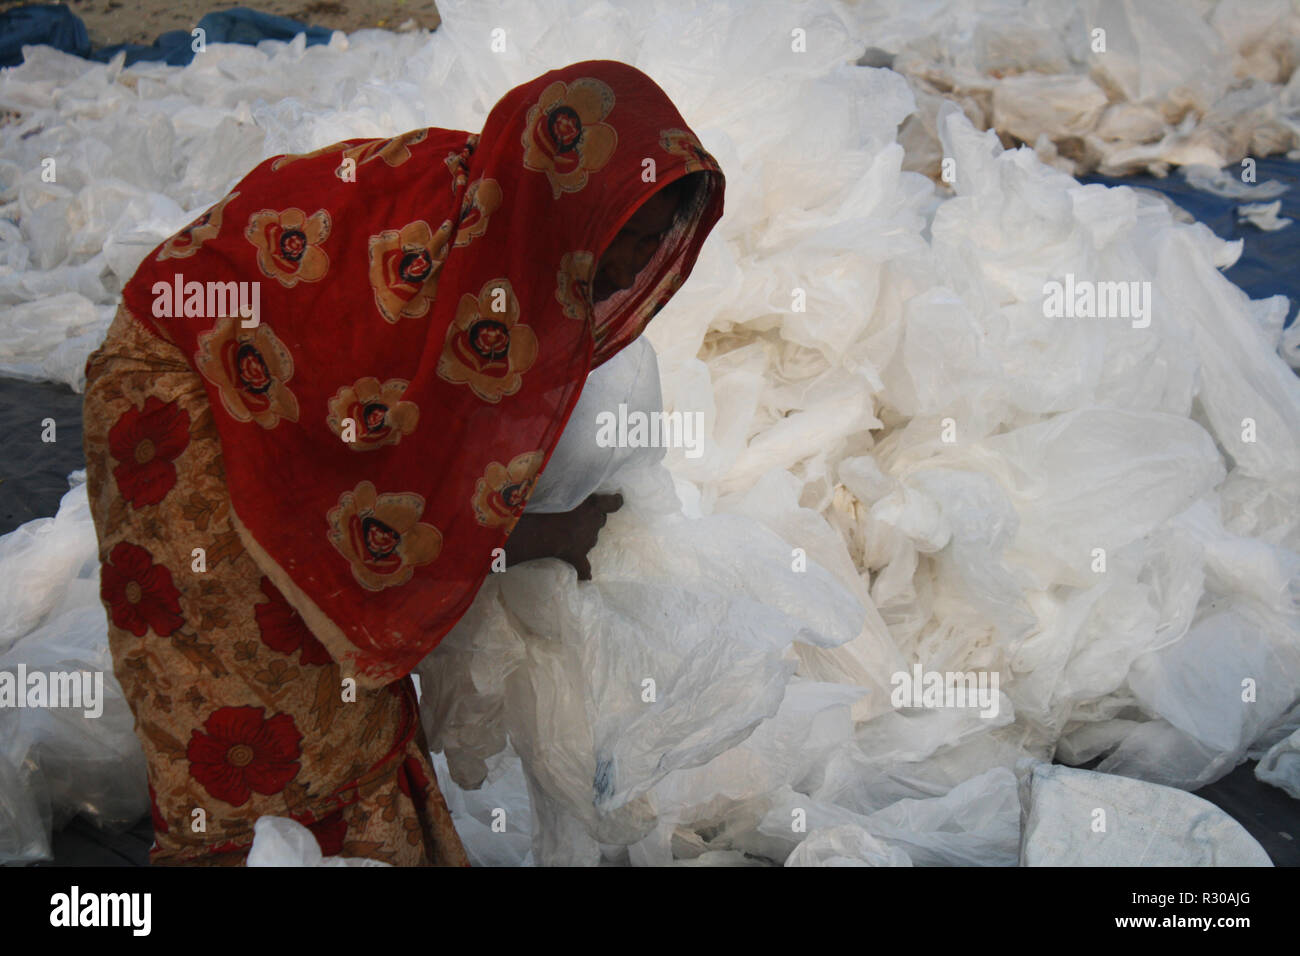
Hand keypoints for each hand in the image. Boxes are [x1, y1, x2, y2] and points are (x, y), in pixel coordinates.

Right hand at [503, 493, 623, 579]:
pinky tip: (586, 577)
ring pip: (592, 538)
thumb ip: (574, 491)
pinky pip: (584, 567)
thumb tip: (575, 489)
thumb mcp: (565, 489)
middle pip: (600, 520)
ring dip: (586, 535)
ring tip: (571, 534)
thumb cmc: (550, 504)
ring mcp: (588, 542)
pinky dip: (585, 571)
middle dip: (594, 519)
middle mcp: (594, 524)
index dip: (616, 502)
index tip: (619, 499)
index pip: (612, 503)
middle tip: (579, 516)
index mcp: (594, 506)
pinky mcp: (578, 557)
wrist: (543, 530)